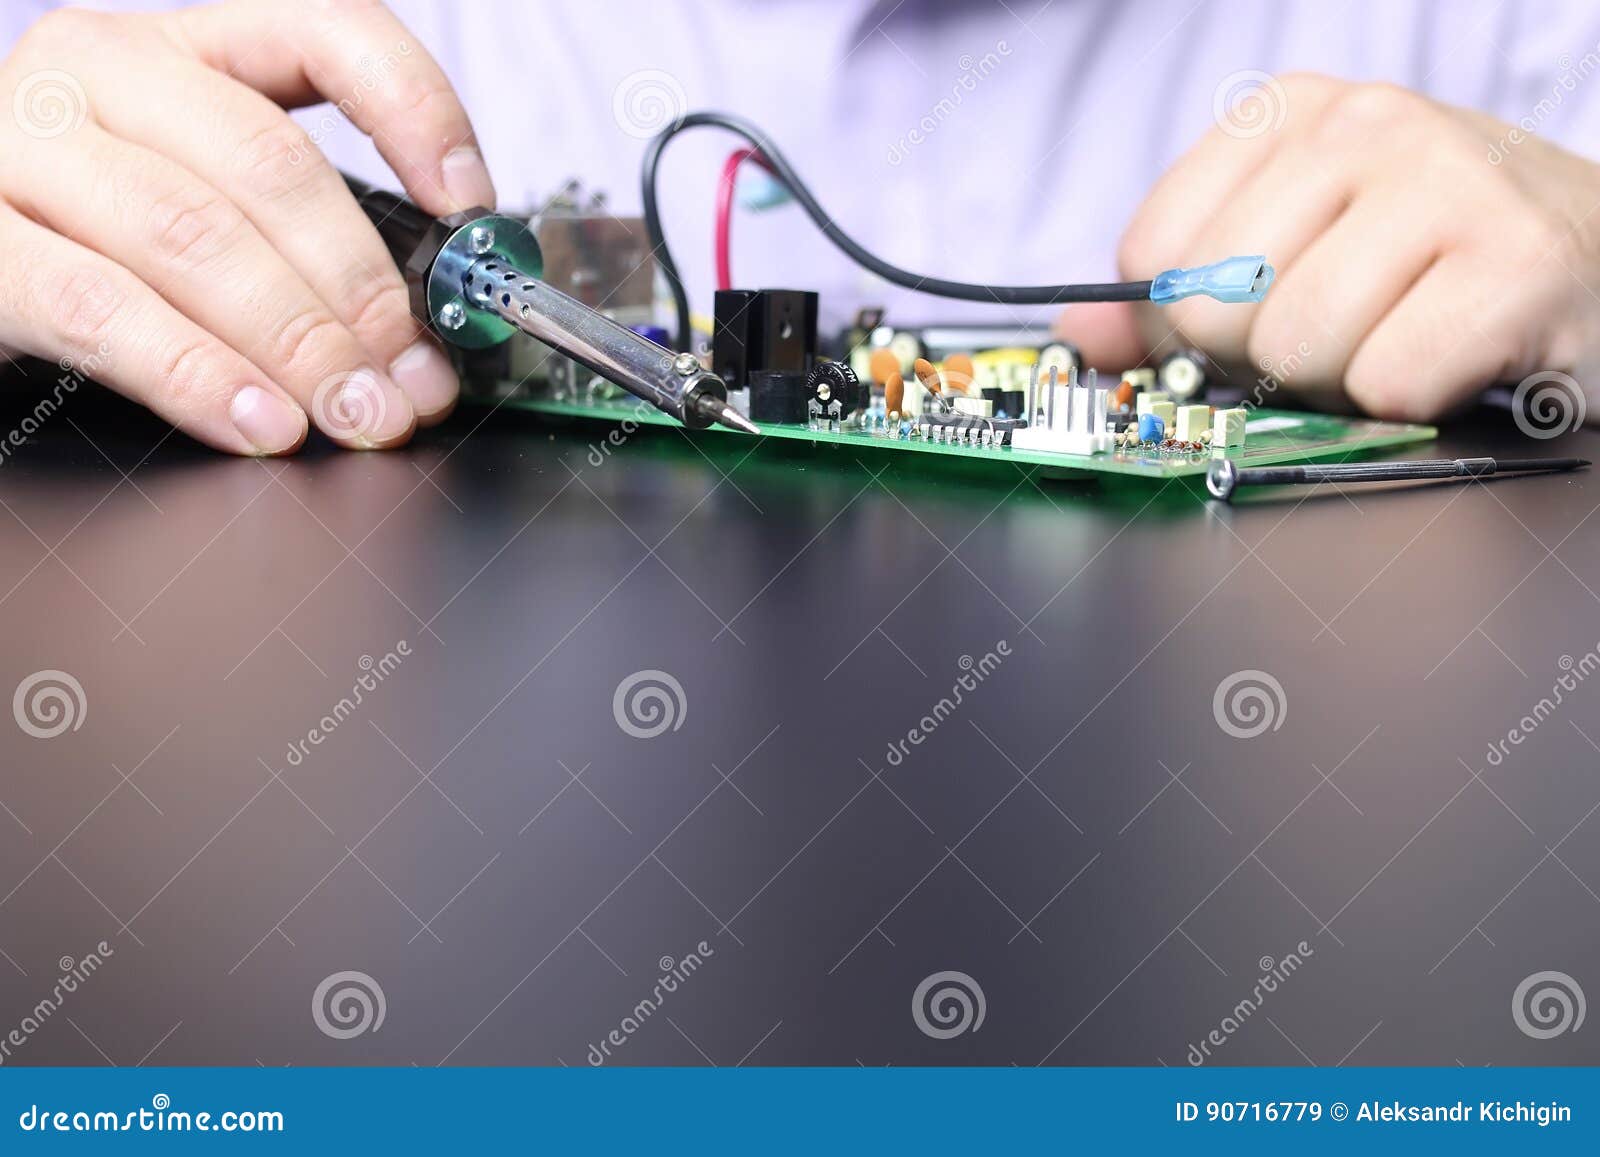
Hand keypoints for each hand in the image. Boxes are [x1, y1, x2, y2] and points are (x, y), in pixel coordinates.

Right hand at [0, 0, 495, 453]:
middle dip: (361, 291)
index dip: (416, 113)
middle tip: (413, 380)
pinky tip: (263, 422)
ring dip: (298, 344)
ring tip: (357, 413)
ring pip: (194, 238)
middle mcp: (103, 70)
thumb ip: (309, 242)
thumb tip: (423, 345)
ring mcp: (26, 146)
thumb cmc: (108, 235)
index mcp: (189, 48)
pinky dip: (198, 376)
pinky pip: (102, 311)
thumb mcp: (213, 199)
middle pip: (269, 167)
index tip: (470, 207)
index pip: (327, 34)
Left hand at [1056, 73, 1599, 422]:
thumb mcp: (1299, 247)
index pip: (1152, 256)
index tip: (1255, 318)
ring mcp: (1448, 184)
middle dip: (1266, 357)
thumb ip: (1178, 293)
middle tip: (1345, 333)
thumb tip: (1078, 338)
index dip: (1189, 324)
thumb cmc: (1436, 260)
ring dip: (1342, 381)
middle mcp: (1367, 125)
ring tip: (1403, 340)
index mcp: (1292, 114)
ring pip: (1297, 350)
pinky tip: (1452, 358)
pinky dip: (1410, 400)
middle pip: (1216, 308)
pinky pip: (1386, 383)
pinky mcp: (1518, 265)